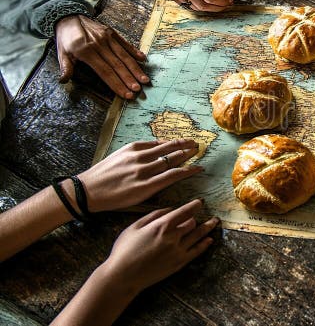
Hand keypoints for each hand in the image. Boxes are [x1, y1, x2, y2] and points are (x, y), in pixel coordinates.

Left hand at [55, 15, 149, 99]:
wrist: (68, 16)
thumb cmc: (65, 38)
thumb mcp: (61, 53)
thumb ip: (65, 68)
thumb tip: (63, 81)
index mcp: (85, 51)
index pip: (104, 71)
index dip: (116, 84)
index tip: (126, 94)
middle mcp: (98, 44)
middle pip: (117, 65)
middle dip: (128, 79)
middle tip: (138, 90)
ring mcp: (107, 37)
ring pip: (123, 55)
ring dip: (135, 68)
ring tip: (144, 79)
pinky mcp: (111, 32)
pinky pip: (124, 43)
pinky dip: (134, 51)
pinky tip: (143, 59)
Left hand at [77, 139, 202, 212]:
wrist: (88, 190)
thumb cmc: (114, 199)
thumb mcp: (138, 200)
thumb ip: (157, 188)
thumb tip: (173, 177)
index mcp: (146, 186)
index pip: (175, 174)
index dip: (190, 170)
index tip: (200, 167)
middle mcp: (143, 170)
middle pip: (171, 158)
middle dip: (187, 152)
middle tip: (198, 148)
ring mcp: (135, 157)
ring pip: (163, 148)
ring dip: (179, 144)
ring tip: (190, 141)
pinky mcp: (128, 148)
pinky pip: (150, 144)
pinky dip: (162, 142)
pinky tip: (169, 142)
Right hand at [100, 199, 217, 291]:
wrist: (123, 276)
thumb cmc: (124, 250)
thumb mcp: (134, 227)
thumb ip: (153, 215)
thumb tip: (169, 209)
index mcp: (161, 225)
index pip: (184, 211)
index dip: (194, 205)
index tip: (200, 202)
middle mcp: (173, 237)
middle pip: (192, 223)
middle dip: (197, 217)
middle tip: (204, 214)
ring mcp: (178, 251)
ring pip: (197, 235)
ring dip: (207, 227)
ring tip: (214, 222)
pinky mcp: (179, 263)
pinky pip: (197, 251)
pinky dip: (205, 244)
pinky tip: (209, 240)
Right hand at [172, 0, 232, 11]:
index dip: (222, 1)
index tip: (230, 1)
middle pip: (204, 6)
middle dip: (218, 7)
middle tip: (226, 5)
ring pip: (198, 8)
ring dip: (211, 8)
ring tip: (219, 5)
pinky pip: (192, 7)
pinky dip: (202, 7)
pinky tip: (208, 4)